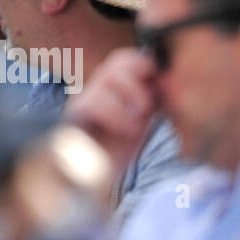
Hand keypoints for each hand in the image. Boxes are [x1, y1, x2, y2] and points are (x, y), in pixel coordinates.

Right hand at [62, 48, 158, 176]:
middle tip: (147, 107)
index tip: (157, 88)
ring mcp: (82, 101)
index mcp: (110, 87)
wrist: (93, 180)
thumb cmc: (115, 151)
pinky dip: (118, 115)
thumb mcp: (139, 122)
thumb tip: (166, 82)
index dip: (143, 66)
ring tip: (137, 122)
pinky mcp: (73, 117)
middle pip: (116, 62)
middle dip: (138, 81)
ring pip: (107, 78)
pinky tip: (128, 131)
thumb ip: (149, 101)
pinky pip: (94, 102)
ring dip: (130, 97)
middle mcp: (94, 88)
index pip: (124, 59)